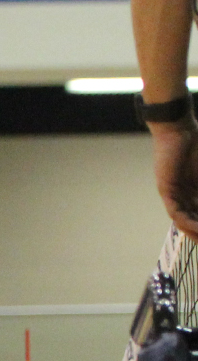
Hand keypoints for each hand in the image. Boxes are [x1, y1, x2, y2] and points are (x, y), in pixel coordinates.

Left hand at [151, 120, 197, 237]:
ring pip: (184, 220)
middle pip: (193, 220)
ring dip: (196, 231)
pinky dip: (187, 222)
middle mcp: (183, 195)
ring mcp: (173, 194)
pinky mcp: (166, 191)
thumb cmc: (196, 145)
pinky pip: (175, 212)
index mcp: (194, 190)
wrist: (178, 129)